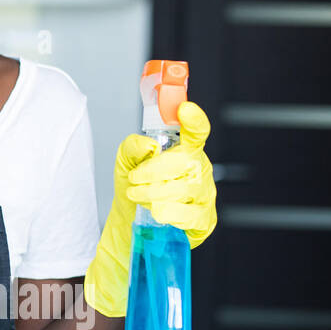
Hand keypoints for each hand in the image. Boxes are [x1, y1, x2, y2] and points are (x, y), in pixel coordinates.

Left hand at [125, 100, 216, 248]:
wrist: (131, 220)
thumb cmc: (135, 186)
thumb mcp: (126, 161)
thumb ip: (133, 146)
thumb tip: (148, 145)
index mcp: (185, 150)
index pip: (197, 132)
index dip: (194, 120)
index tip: (185, 109)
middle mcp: (199, 169)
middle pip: (185, 161)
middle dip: (153, 170)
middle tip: (134, 178)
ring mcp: (205, 194)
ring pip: (184, 189)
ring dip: (154, 192)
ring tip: (138, 195)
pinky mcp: (205, 219)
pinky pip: (190, 214)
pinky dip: (167, 213)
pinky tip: (157, 211)